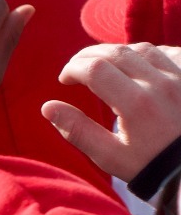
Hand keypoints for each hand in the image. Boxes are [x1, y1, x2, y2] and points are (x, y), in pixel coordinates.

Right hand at [44, 43, 180, 180]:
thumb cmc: (151, 166)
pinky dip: (149, 53)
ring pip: (142, 49)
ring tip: (103, 65)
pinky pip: (170, 53)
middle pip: (117, 52)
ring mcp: (180, 79)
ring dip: (116, 52)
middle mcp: (159, 84)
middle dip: (89, 56)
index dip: (73, 69)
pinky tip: (138, 65)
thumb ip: (77, 131)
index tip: (65, 80)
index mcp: (136, 103)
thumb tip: (48, 107)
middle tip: (77, 68)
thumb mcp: (109, 156)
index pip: (95, 68)